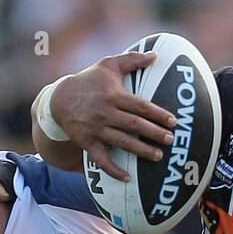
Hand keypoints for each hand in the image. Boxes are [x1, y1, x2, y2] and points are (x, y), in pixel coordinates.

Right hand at [49, 52, 175, 180]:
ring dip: (141, 150)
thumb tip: (155, 55)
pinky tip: (127, 178)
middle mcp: (106, 113)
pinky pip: (101, 160)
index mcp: (114, 95)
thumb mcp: (108, 64)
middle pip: (134, 125)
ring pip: (122, 142)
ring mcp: (96, 129)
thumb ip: (132, 59)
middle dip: (154, 133)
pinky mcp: (87, 143)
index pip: (141, 106)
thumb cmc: (89, 80)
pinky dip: (113, 170)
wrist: (59, 98)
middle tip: (170, 140)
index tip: (173, 121)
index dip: (158, 114)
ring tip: (158, 156)